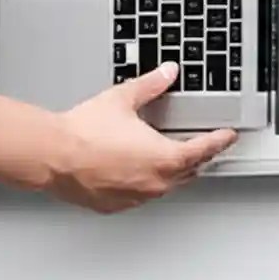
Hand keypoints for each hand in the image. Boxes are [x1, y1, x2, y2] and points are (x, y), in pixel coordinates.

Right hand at [48, 62, 236, 213]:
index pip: (204, 150)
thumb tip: (166, 73)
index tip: (228, 137)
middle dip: (197, 157)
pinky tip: (137, 172)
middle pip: (188, 170)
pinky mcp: (115, 205)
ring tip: (171, 157)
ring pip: (165, 186)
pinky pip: (140, 196)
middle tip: (202, 145)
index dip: (219, 141)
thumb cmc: (83, 133)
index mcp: (164, 157)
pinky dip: (145, 183)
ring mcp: (135, 196)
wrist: (50, 155)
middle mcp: (154, 182)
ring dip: (172, 172)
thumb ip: (151, 85)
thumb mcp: (124, 99)